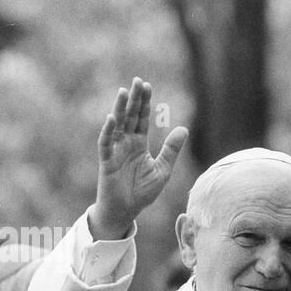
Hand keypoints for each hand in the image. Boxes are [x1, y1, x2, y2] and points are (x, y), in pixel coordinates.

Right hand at [89, 77, 187, 239]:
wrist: (126, 210)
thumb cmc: (142, 191)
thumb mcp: (163, 170)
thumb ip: (171, 150)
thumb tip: (183, 128)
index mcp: (139, 144)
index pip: (142, 119)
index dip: (145, 103)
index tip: (147, 85)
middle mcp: (126, 143)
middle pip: (130, 116)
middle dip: (134, 99)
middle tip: (137, 80)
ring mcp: (115, 151)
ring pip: (117, 125)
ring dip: (120, 108)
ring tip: (124, 91)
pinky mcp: (107, 161)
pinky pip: (106, 143)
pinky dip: (108, 131)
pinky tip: (112, 118)